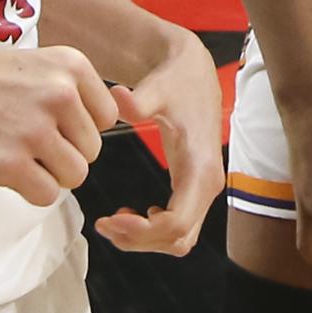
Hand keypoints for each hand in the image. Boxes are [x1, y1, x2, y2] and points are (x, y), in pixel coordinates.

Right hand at [0, 39, 117, 204]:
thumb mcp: (28, 68)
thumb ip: (65, 93)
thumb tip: (94, 137)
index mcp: (69, 65)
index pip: (107, 118)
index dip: (77, 129)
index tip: (45, 123)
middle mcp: (60, 93)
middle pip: (91, 151)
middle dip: (61, 154)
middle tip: (20, 141)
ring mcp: (35, 129)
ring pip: (74, 176)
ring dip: (46, 175)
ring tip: (11, 155)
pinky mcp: (10, 164)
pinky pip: (47, 195)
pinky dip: (27, 191)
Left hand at [92, 31, 224, 255]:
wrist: (194, 72)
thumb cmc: (176, 80)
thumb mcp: (158, 87)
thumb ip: (140, 98)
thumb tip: (120, 99)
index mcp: (201, 167)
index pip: (177, 222)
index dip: (143, 232)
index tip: (110, 219)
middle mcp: (207, 185)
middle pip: (178, 238)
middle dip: (139, 240)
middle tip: (103, 224)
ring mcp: (203, 190)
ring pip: (179, 240)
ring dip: (144, 240)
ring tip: (110, 222)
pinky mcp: (194, 189)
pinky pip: (178, 227)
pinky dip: (152, 232)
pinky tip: (128, 216)